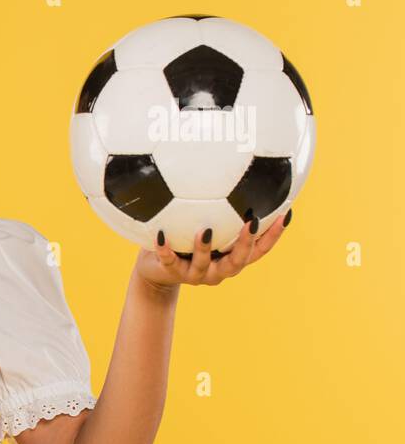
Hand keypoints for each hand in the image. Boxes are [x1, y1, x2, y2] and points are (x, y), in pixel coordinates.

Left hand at [135, 210, 291, 289]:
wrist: (158, 270)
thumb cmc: (188, 241)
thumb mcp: (207, 224)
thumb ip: (223, 207)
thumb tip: (240, 169)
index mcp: (232, 258)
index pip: (260, 249)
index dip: (274, 235)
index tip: (286, 213)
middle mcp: (218, 270)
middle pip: (238, 261)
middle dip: (246, 243)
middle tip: (251, 222)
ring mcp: (195, 274)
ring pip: (203, 264)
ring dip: (204, 248)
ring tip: (204, 230)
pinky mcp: (171, 272)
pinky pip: (168, 260)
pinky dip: (165, 248)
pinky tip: (160, 234)